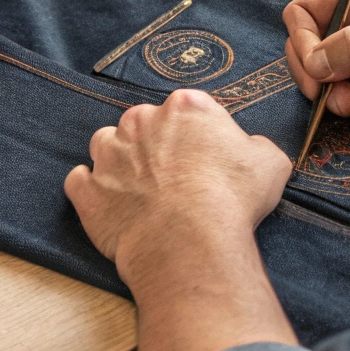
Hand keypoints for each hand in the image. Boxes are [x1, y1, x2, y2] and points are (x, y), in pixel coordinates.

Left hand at [64, 90, 291, 283]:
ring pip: (106, 147)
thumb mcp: (270, 164)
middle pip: (143, 124)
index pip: (188, 110)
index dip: (197, 136)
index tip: (204, 159)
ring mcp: (108, 155)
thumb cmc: (233, 200)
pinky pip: (79, 183)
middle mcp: (140, 121)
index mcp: (185, 107)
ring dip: (118, 163)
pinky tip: (109, 206)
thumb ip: (256, 147)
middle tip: (173, 179)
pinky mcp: (87, 190)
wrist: (189, 242)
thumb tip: (251, 148)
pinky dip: (91, 192)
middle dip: (154, 146)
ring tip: (139, 191)